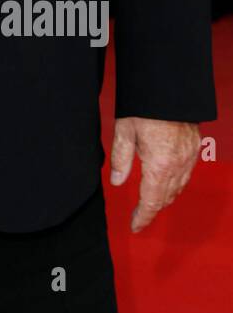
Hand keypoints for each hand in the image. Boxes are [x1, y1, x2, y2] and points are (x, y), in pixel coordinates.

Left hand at [109, 117, 201, 231]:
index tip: (134, 227)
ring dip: (164, 198)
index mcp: (159, 165)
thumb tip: (118, 183)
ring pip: (178, 188)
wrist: (169, 86)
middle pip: (166, 198)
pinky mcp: (195, 148)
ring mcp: (190, 157)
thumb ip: (121, 159)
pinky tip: (166, 182)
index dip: (142, 217)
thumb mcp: (124, 130)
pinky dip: (175, 184)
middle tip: (138, 217)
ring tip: (150, 203)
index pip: (151, 201)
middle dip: (152, 210)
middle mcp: (178, 165)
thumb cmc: (144, 106)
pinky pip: (186, 175)